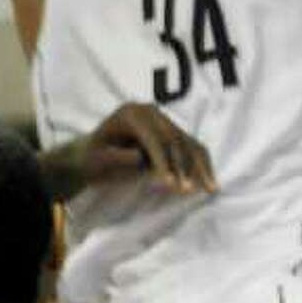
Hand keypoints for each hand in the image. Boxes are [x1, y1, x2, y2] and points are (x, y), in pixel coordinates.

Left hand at [43, 102, 216, 201]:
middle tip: (186, 190)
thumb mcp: (96, 158)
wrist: (91, 155)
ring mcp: (163, 120)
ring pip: (188, 142)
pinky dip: (203, 164)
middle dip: (182, 166)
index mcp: (131, 113)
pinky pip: (192, 147)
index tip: (169, 185)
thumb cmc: (91, 158)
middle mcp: (150, 112)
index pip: (153, 138)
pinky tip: (210, 182)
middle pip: (174, 138)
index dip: (163, 162)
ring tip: (209, 188)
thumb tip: (140, 157)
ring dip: (199, 166)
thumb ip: (117, 157)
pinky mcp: (171, 132)